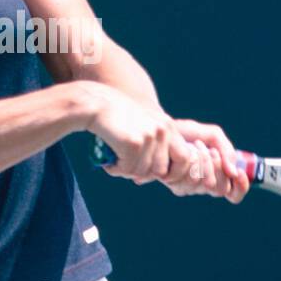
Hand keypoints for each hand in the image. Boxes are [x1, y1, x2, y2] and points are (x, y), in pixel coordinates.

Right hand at [86, 84, 201, 187]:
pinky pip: (127, 170)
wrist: (96, 103)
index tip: (157, 177)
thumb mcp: (144, 126)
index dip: (174, 173)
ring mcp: (149, 136)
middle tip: (127, 167)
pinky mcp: (134, 143)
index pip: (185, 158)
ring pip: (142, 173)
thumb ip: (157, 145)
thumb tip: (162, 175)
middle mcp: (162, 130)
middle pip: (161, 171)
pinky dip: (115, 169)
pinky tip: (108, 159)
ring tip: (114, 160)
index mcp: (168, 126)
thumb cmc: (117, 118)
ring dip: (125, 171)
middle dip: (143, 174)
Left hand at [161, 119, 250, 203]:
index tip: (239, 172)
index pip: (233, 194)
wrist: (165, 128)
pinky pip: (192, 179)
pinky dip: (195, 160)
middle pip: (220, 189)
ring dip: (205, 160)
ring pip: (207, 184)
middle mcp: (203, 186)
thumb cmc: (190, 133)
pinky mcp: (175, 183)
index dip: (241, 187)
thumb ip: (228, 151)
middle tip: (211, 150)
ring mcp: (188, 187)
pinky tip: (189, 149)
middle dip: (219, 167)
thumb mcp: (214, 136)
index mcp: (216, 177)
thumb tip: (234, 172)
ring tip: (197, 144)